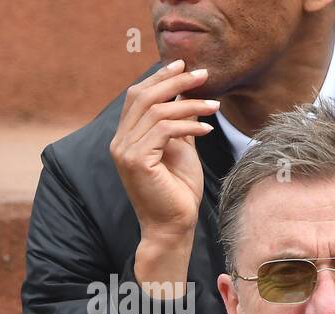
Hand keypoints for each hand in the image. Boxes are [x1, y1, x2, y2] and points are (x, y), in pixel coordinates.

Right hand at [110, 59, 218, 246]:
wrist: (173, 227)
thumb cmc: (179, 193)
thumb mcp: (181, 151)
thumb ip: (179, 125)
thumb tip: (187, 95)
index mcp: (126, 137)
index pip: (138, 96)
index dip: (160, 77)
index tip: (184, 65)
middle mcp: (120, 141)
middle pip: (143, 96)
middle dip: (175, 81)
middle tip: (203, 74)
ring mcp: (124, 151)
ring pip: (156, 111)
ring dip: (189, 104)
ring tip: (214, 105)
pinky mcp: (137, 161)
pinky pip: (164, 130)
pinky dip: (188, 125)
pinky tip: (207, 129)